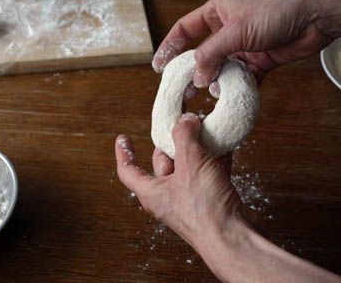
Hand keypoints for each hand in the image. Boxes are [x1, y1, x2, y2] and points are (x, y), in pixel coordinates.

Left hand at [115, 113, 340, 281]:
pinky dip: (216, 159)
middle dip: (173, 141)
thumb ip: (185, 137)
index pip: (128, 171)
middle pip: (164, 163)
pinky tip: (224, 144)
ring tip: (205, 127)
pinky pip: (210, 173)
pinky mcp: (212, 200)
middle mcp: (170, 197)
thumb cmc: (205, 210)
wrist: (236, 239)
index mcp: (153, 192)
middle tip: (181, 121)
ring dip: (198, 147)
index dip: (124, 153)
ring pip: (190, 166)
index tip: (123, 138)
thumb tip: (185, 120)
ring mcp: (192, 199)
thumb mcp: (190, 164)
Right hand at [152, 0, 339, 87]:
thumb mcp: (235, 30)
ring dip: (215, 81)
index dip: (170, 47)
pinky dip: (236, 87)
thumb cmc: (279, 6)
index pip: (185, 30)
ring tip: (208, 92)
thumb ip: (211, 54)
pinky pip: (242, 77)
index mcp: (218, 12)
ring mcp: (243, 45)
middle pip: (202, 53)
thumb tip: (198, 77)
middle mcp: (228, 29)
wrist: (316, 15)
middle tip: (183, 88)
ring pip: (221, 68)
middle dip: (192, 71)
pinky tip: (230, 95)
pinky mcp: (259, 59)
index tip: (159, 64)